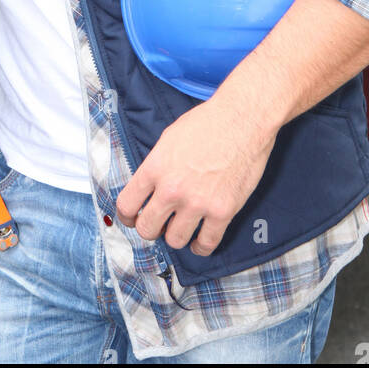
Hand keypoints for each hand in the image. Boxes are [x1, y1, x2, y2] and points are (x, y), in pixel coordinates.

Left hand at [114, 98, 277, 256]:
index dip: (126, 217)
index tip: (131, 219)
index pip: (127, 205)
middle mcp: (172, 189)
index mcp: (155, 168)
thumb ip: (156, 166)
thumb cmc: (206, 123)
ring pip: (175, 240)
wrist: (242, 120)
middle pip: (147, 229)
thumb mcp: (168, 139)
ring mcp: (197, 203)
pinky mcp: (222, 212)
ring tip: (180, 229)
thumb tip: (149, 188)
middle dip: (150, 229)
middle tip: (158, 224)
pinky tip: (199, 242)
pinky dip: (201, 247)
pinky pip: (206, 243)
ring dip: (176, 236)